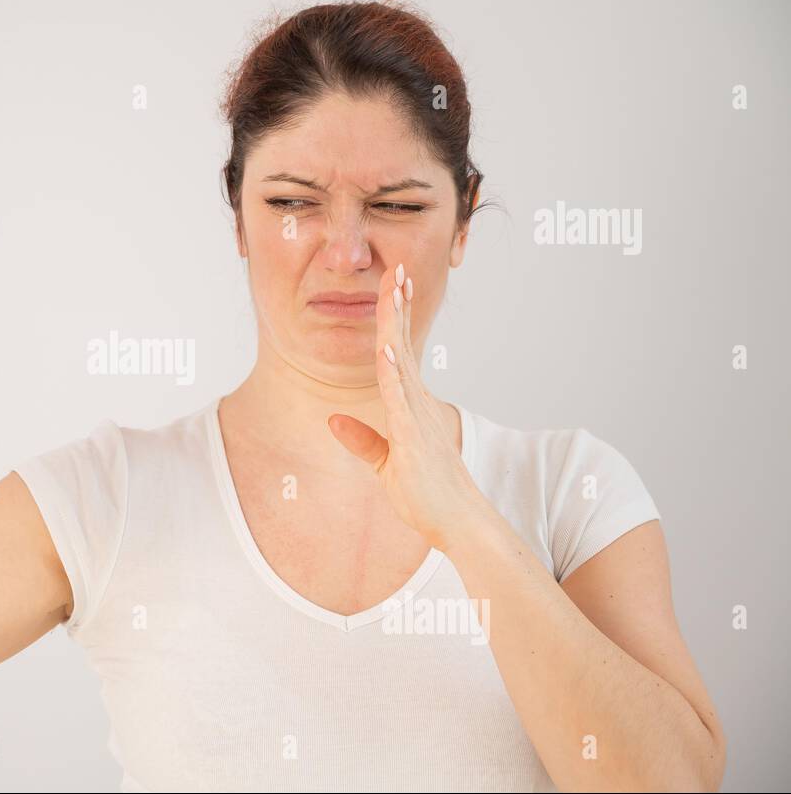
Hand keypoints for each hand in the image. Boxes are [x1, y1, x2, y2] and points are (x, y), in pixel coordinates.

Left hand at [326, 263, 486, 547]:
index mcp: (412, 406)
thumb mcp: (387, 464)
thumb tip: (333, 420)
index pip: (400, 353)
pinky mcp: (415, 440)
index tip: (393, 284)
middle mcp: (418, 405)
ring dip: (395, 328)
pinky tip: (386, 351)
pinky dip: (393, 375)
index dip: (395, 319)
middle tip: (396, 268)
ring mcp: (418, 419)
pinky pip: (401, 402)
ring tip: (392, 291)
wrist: (460, 525)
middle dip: (398, 307)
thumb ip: (363, 441)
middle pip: (403, 347)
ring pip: (402, 364)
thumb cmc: (428, 497)